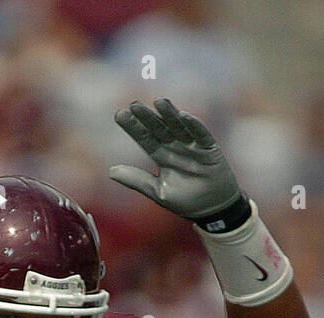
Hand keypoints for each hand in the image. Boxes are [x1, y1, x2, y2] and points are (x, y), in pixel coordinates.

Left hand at [109, 99, 243, 221]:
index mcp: (161, 155)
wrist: (211, 209)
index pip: (144, 138)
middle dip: (147, 117)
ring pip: (179, 127)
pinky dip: (194, 126)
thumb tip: (111, 171)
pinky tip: (184, 116)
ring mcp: (192, 146)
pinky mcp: (209, 149)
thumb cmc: (185, 201)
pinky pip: (201, 135)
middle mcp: (175, 147)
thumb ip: (136, 180)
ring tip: (159, 102)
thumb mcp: (157, 192)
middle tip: (134, 105)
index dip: (133, 127)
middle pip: (159, 128)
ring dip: (170, 114)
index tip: (120, 115)